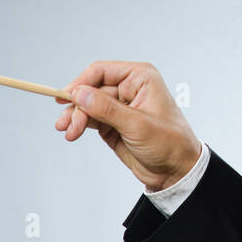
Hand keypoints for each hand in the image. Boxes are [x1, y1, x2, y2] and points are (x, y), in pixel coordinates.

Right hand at [53, 60, 202, 191]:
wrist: (176, 171)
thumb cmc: (169, 143)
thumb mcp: (137, 125)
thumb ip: (106, 109)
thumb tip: (79, 94)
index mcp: (140, 78)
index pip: (101, 71)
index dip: (81, 82)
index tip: (65, 97)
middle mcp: (128, 88)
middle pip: (91, 89)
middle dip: (76, 107)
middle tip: (65, 124)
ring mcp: (119, 106)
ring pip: (87, 105)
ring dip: (75, 117)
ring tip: (68, 132)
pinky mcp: (113, 123)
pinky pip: (91, 118)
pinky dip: (80, 124)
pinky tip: (73, 133)